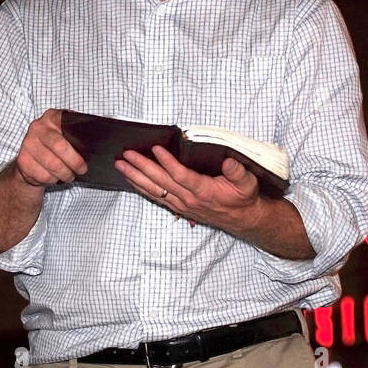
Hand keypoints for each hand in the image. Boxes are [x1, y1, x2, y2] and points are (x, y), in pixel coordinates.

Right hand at [11, 109, 87, 188]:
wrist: (31, 161)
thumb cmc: (56, 147)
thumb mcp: (67, 136)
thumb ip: (79, 134)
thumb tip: (102, 142)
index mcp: (52, 117)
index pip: (66, 123)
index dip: (78, 138)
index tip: (87, 151)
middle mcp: (37, 127)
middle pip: (59, 146)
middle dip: (74, 161)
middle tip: (82, 169)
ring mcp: (28, 143)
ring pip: (52, 164)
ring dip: (65, 173)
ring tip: (70, 175)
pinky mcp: (23, 160)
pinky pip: (43, 175)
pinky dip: (53, 179)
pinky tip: (55, 177)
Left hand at [114, 146, 262, 234]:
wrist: (242, 219)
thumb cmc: (242, 198)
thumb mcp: (247, 183)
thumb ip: (237, 172)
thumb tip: (228, 161)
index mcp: (204, 191)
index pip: (181, 175)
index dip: (167, 162)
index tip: (155, 149)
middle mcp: (189, 199)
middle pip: (161, 182)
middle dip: (142, 167)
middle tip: (127, 155)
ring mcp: (181, 204)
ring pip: (154, 190)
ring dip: (135, 177)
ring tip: (121, 165)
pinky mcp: (178, 206)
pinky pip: (156, 196)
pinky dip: (141, 187)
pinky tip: (131, 179)